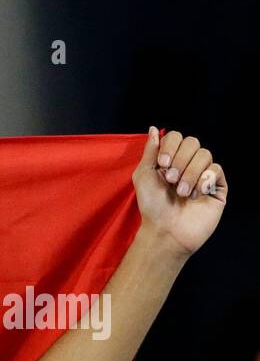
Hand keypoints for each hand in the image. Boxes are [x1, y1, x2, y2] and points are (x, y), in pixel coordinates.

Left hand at [132, 126, 226, 256]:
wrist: (166, 232)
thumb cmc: (152, 207)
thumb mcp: (144, 176)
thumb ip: (150, 152)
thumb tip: (154, 129)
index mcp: (170, 161)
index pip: (177, 137)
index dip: (171, 146)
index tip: (162, 164)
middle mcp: (188, 165)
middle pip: (193, 142)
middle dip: (180, 160)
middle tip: (171, 180)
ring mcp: (203, 175)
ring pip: (205, 155)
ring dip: (190, 173)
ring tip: (181, 192)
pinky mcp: (217, 186)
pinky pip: (216, 169)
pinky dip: (204, 180)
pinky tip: (196, 194)